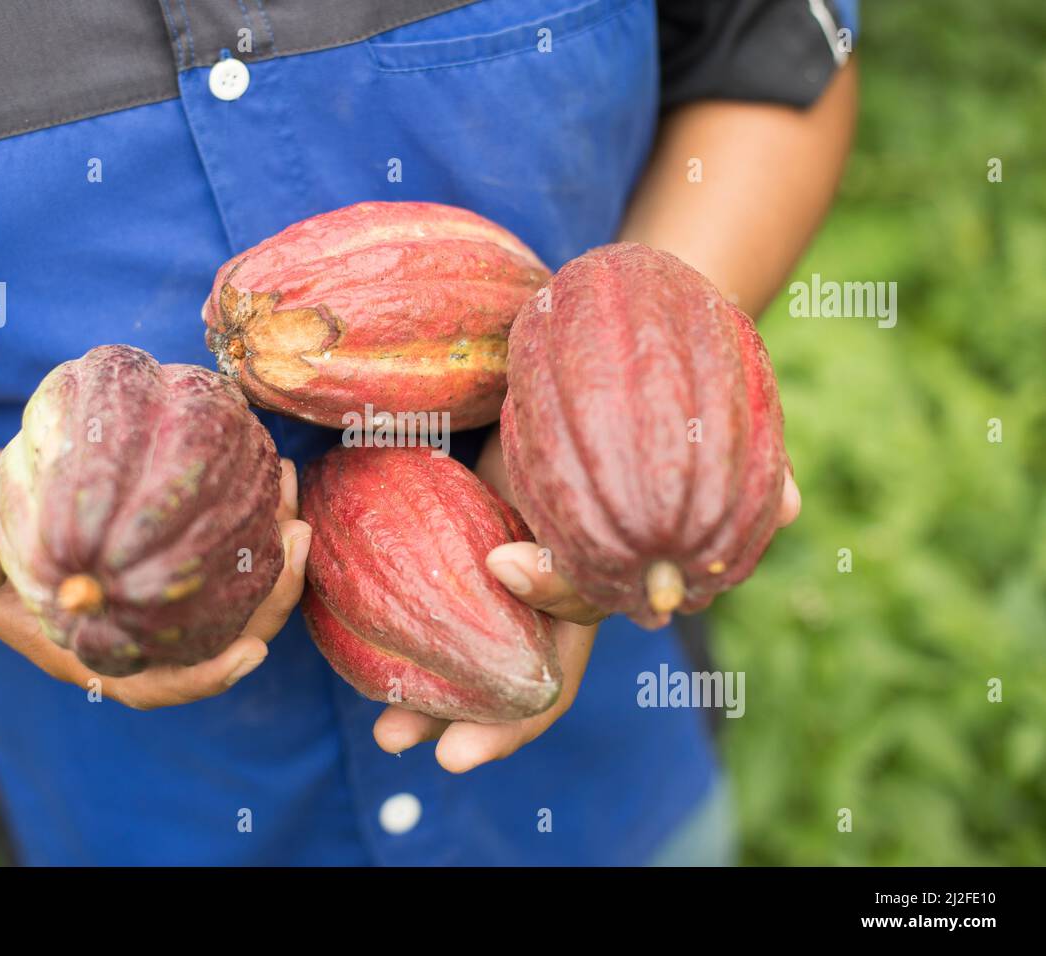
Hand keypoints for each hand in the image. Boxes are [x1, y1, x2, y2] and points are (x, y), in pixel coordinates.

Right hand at [0, 448, 310, 708]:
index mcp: (84, 643)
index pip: (154, 681)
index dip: (205, 676)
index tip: (252, 652)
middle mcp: (129, 623)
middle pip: (214, 633)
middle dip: (266, 599)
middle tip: (297, 538)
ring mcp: (148, 586)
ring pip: (227, 586)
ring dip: (269, 548)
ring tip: (292, 491)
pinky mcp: (159, 547)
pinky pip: (217, 543)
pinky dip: (247, 513)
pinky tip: (268, 467)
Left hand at [373, 429, 799, 771]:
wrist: (609, 363)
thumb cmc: (661, 403)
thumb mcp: (703, 432)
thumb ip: (747, 470)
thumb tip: (788, 502)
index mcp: (613, 572)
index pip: (584, 605)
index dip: (550, 593)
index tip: (504, 564)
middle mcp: (564, 589)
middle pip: (527, 674)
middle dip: (483, 719)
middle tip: (426, 746)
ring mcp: (519, 573)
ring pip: (480, 658)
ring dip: (433, 698)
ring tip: (384, 727)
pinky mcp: (479, 538)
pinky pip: (445, 604)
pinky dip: (411, 635)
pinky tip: (364, 658)